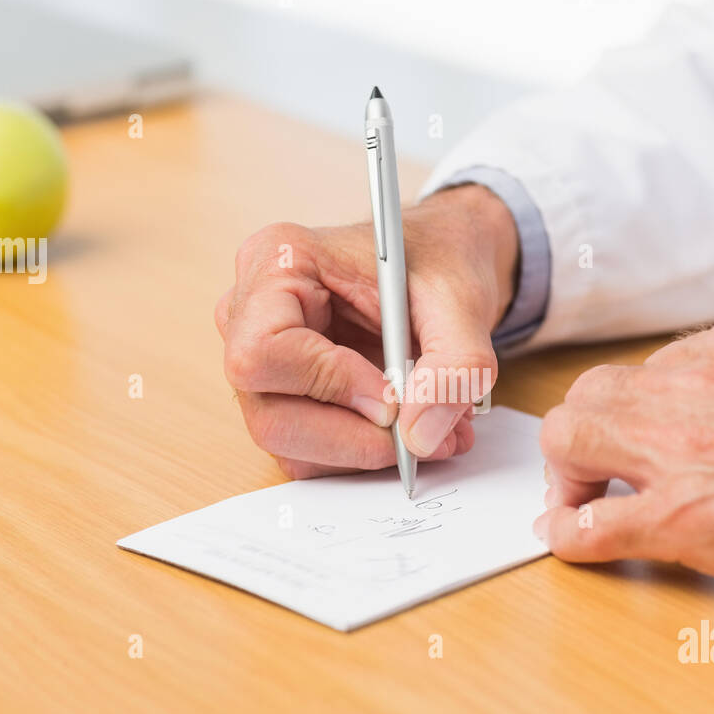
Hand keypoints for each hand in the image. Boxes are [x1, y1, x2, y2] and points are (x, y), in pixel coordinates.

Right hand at [218, 184, 518, 477]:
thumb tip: (420, 435)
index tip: (392, 397)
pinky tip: (407, 428)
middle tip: (421, 438)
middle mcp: (251, 313)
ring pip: (287, 443)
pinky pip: (305, 452)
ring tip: (431, 431)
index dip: (329, 384)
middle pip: (269, 414)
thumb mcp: (462, 302)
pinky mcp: (282, 395)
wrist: (445, 259)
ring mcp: (261, 360)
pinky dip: (360, 454)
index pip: (265, 351)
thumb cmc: (439, 260)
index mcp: (278, 262)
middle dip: (352, 438)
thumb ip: (454, 366)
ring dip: (363, 452)